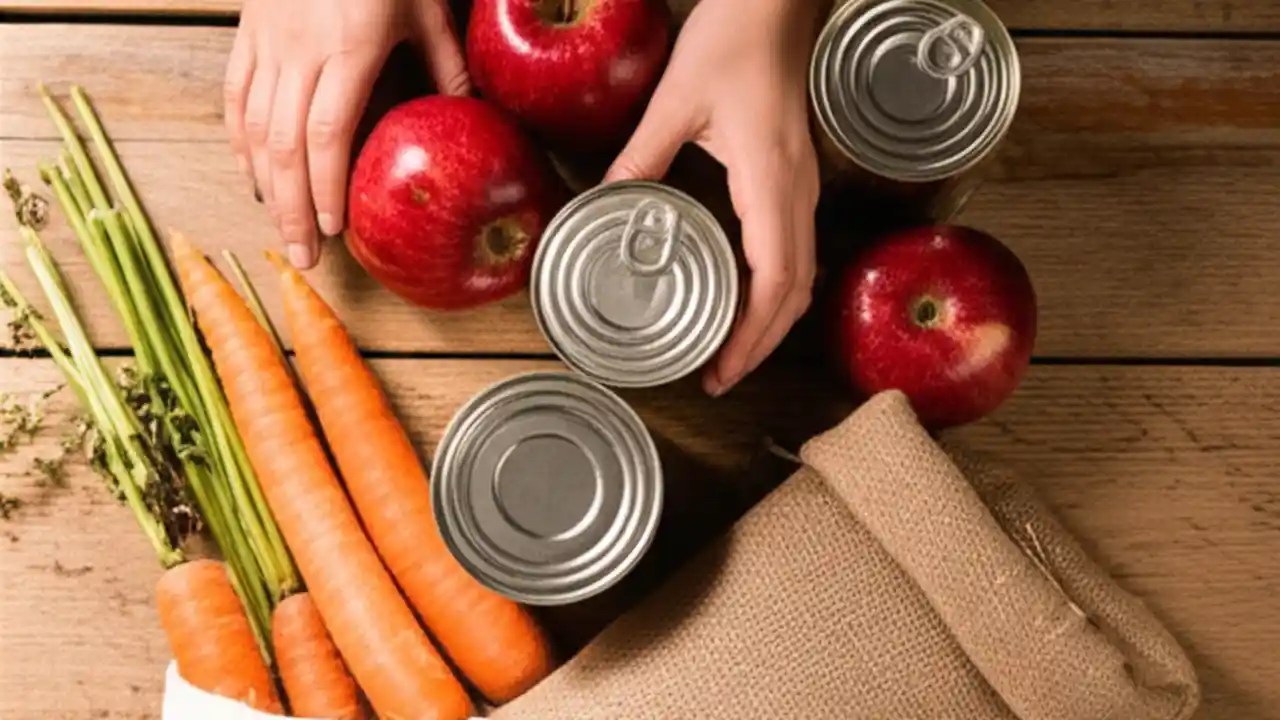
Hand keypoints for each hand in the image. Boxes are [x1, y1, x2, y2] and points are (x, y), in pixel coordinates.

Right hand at [225, 0, 469, 268]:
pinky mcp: (248, 29)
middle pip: (284, 144)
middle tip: (303, 256)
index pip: (327, 132)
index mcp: (348, 46)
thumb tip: (471, 112)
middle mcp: (299, 48)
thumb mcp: (425, 5)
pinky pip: (236, 95)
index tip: (336, 230)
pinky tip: (251, 175)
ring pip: (253, 126)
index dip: (326, 186)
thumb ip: (445, 62)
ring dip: (264, 185)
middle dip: (293, 207)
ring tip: (281, 229)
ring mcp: (267, 39)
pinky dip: (239, 141)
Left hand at [606, 0, 822, 395]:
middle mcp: (797, 192)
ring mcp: (803, 185)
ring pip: (802, 274)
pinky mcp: (796, 176)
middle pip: (795, 292)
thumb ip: (641, 154)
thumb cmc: (735, 40)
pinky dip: (777, 288)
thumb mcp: (676, 99)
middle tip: (720, 377)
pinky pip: (797, 248)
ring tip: (733, 351)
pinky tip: (747, 297)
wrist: (777, 3)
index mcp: (770, 182)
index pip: (774, 281)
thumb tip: (607, 201)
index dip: (751, 336)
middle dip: (761, 343)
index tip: (722, 371)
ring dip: (772, 320)